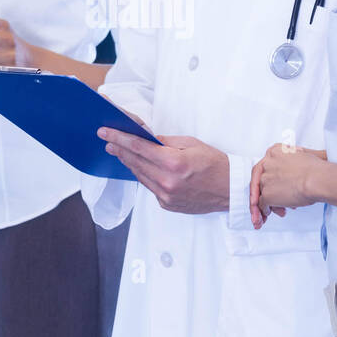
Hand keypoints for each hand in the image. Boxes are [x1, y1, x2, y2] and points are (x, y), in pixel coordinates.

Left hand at [98, 127, 228, 213]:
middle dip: (119, 149)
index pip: (138, 147)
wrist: (231, 190)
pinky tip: (139, 167)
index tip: (105, 132)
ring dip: (129, 162)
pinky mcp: (167, 204)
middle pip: (134, 162)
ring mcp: (166, 196)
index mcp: (174, 162)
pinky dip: (143, 175)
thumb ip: (165, 142)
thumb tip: (145, 138)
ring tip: (119, 151)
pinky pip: (149, 187)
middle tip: (107, 140)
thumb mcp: (192, 144)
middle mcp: (167, 181)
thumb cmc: (216, 164)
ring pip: (139, 176)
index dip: (119, 138)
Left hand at [249, 144, 326, 228]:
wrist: (317, 179)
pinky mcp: (267, 194)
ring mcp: (265, 179)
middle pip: (261, 179)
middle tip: (272, 198)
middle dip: (268, 190)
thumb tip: (289, 173)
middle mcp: (267, 163)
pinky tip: (274, 212)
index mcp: (274, 151)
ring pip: (261, 192)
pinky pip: (262, 203)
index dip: (268, 176)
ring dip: (270, 201)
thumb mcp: (301, 156)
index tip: (271, 183)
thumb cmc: (316, 170)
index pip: (265, 164)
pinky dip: (266, 209)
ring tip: (279, 209)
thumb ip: (289, 162)